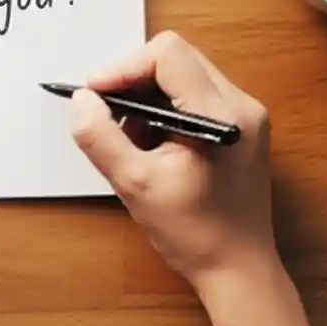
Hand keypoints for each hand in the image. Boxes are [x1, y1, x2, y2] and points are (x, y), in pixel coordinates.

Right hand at [71, 31, 325, 325]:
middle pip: (175, 58)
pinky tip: (153, 147)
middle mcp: (241, 105)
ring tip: (133, 141)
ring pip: (183, 75)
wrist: (239, 270)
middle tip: (107, 118)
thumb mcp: (136, 185)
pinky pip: (195, 96)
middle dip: (133, 83)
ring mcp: (245, 115)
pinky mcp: (241, 127)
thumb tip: (81, 101)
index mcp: (221, 115)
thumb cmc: (195, 235)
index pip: (167, 54)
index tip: (95, 97)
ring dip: (148, 98)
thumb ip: (101, 138)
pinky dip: (165, 111)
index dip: (123, 69)